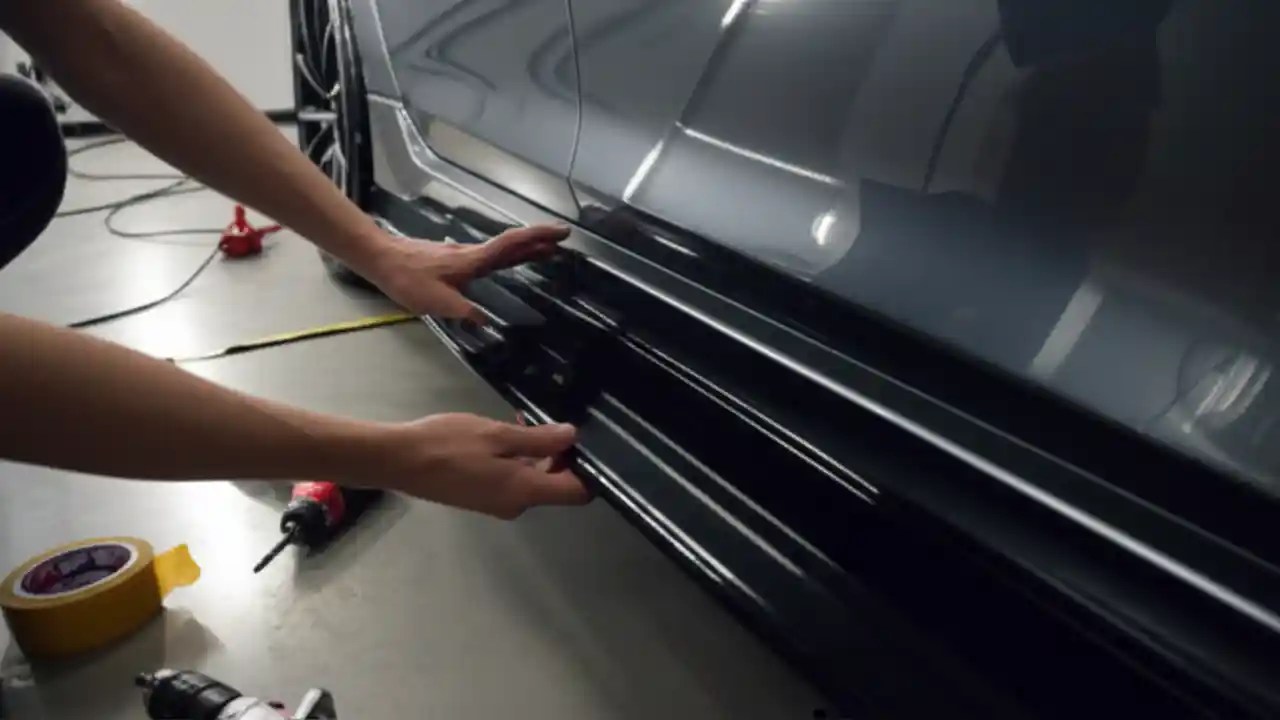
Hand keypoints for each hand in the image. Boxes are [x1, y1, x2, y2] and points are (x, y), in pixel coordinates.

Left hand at [366, 225, 568, 322]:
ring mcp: (463, 255)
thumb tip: (487, 322)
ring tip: (544, 252)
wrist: (382, 259)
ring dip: (524, 248)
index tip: (561, 234)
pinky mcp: (454, 259)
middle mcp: (472, 254)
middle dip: (539, 241)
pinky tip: (505, 263)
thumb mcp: (438, 302)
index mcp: (473, 261)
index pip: (512, 246)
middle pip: (511, 245)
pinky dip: (507, 255)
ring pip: (500, 249)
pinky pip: (489, 255)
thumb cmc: (409, 279)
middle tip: (563, 240)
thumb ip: (465, 312)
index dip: (538, 239)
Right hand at [374, 413, 589, 518]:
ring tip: (525, 419)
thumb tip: (573, 437)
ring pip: (533, 479)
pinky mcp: (482, 496)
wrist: (399, 460)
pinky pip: (512, 479)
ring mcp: (497, 503)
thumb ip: (538, 438)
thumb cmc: (448, 444)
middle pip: (556, 485)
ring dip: (535, 452)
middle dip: (560, 454)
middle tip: (553, 420)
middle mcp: (515, 505)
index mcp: (524, 492)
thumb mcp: (497, 434)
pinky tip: (506, 431)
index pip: (577, 493)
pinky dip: (516, 458)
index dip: (588, 470)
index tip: (587, 443)